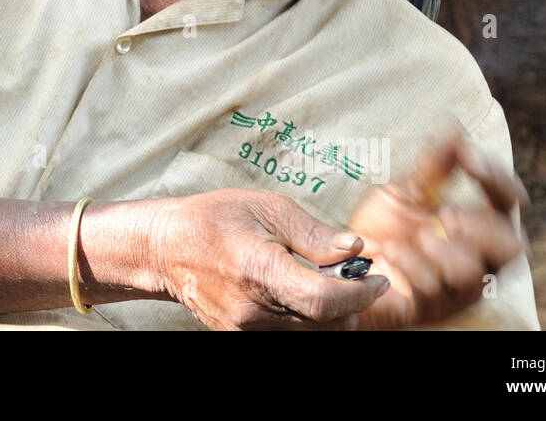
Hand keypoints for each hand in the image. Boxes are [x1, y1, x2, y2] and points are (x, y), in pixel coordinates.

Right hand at [150, 188, 390, 329]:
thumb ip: (313, 232)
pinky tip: (304, 293)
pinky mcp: (243, 337)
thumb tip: (355, 249)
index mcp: (259, 271)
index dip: (361, 294)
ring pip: (312, 334)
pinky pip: (291, 335)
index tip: (379, 278)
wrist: (166, 249)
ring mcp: (246, 329)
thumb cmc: (214, 219)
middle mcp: (253, 309)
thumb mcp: (265, 208)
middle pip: (326, 324)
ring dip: (332, 312)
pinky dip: (309, 319)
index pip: (325, 300)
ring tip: (326, 280)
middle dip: (352, 302)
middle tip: (354, 274)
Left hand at [348, 131, 528, 329]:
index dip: (494, 177)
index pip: (507, 200)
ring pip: (475, 273)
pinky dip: (415, 268)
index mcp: (478, 224)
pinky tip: (393, 251)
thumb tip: (455, 126)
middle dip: (482, 227)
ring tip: (417, 236)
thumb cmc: (384, 227)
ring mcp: (457, 287)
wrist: (344, 264)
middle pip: (513, 246)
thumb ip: (435, 165)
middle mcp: (477, 258)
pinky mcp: (431, 309)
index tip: (467, 156)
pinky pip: (436, 294)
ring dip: (445, 251)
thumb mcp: (407, 191)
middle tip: (449, 214)